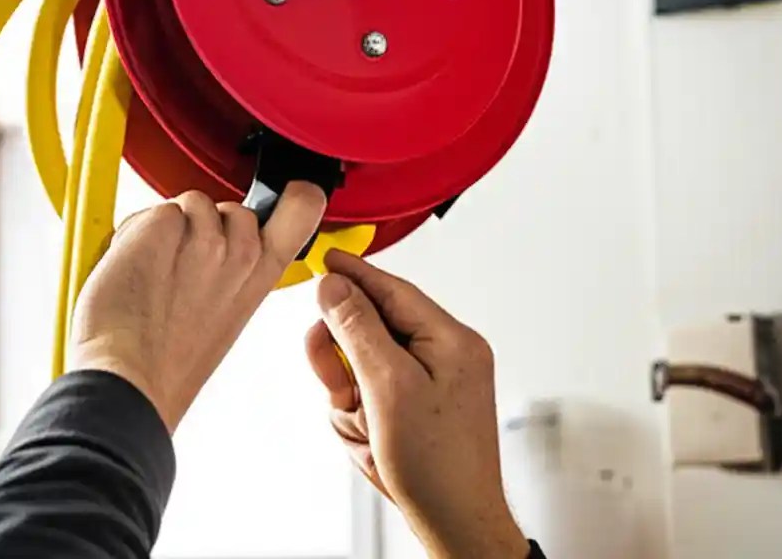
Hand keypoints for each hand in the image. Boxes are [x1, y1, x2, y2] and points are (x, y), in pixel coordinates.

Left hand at [70, 183, 326, 431]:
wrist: (129, 381)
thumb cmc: (168, 364)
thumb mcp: (226, 315)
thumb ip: (236, 271)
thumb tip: (223, 238)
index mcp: (263, 274)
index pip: (305, 205)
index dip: (295, 191)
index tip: (279, 197)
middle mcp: (242, 252)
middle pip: (231, 204)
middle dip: (208, 225)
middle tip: (186, 271)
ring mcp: (203, 238)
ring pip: (190, 204)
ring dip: (169, 230)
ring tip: (156, 275)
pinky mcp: (161, 228)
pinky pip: (153, 212)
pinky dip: (136, 233)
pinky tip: (133, 270)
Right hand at [305, 251, 527, 558]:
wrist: (456, 521)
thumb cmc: (439, 466)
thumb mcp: (388, 387)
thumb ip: (358, 329)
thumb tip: (336, 286)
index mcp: (451, 340)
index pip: (392, 289)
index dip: (353, 275)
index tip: (325, 260)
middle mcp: (447, 355)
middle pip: (372, 328)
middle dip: (346, 361)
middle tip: (338, 387)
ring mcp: (434, 382)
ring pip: (365, 366)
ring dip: (352, 398)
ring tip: (367, 429)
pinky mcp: (420, 407)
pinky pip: (372, 395)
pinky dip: (362, 417)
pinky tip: (374, 440)